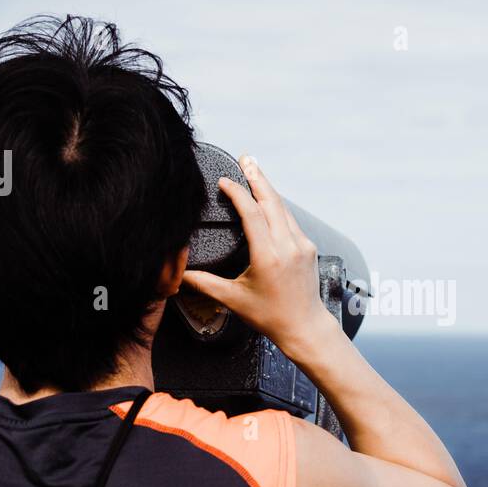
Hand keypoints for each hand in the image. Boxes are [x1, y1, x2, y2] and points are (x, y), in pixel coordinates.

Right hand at [180, 156, 333, 353]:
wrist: (305, 327)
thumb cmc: (271, 316)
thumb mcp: (233, 300)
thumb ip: (205, 284)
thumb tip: (179, 275)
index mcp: (268, 256)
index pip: (252, 213)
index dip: (237, 193)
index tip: (224, 181)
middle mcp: (288, 246)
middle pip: (272, 201)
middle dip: (257, 177)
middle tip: (245, 159)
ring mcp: (302, 245)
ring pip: (283, 208)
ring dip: (268, 188)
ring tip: (255, 170)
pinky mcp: (308, 247)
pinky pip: (291, 219)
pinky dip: (278, 205)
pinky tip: (269, 198)